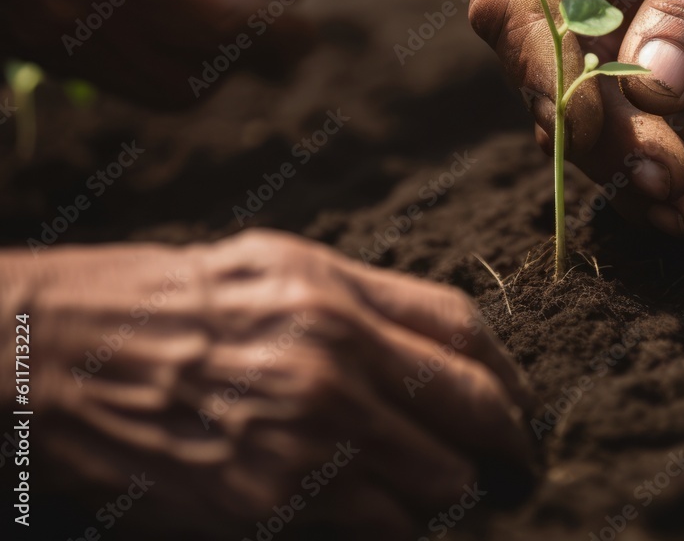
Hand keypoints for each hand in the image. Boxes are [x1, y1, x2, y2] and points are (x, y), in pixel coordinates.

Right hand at [27, 229, 532, 538]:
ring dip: (452, 488)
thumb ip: (365, 299)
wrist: (65, 355)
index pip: (464, 329)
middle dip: (508, 439)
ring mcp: (306, 434)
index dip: (508, 370)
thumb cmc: (172, 301)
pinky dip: (398, 522)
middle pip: (471, 405)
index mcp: (336, 291)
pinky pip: (379, 526)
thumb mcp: (277, 266)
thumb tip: (438, 346)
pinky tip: (389, 510)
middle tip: (518, 459)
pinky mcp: (271, 501)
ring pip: (436, 480)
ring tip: (452, 486)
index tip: (521, 398)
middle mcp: (334, 357)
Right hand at [470, 0, 683, 236]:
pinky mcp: (656, 57)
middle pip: (549, 68)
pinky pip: (654, 120)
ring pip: (597, 110)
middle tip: (662, 177)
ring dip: (640, 164)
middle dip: (601, 133)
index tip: (584, 123)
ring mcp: (611, 14)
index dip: (537, 65)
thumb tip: (647, 93)